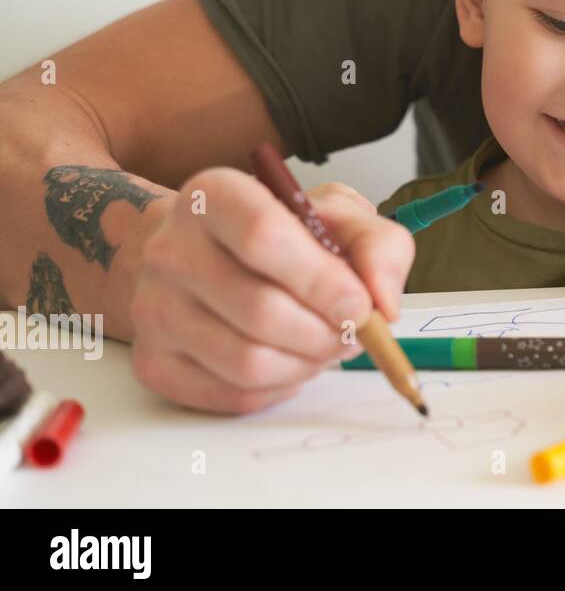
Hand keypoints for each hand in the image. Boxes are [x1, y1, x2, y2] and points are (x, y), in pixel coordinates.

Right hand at [129, 171, 414, 413]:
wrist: (201, 256)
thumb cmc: (279, 234)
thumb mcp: (338, 215)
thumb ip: (377, 245)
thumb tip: (383, 303)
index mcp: (215, 195)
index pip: (262, 235)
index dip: (322, 280)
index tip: (360, 304)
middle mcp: (172, 248)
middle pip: (259, 309)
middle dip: (325, 332)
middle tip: (352, 333)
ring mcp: (154, 308)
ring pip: (247, 361)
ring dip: (307, 363)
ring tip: (326, 345)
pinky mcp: (155, 362)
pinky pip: (232, 395)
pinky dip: (280, 388)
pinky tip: (292, 362)